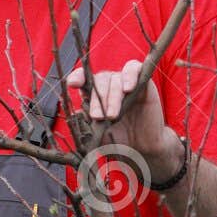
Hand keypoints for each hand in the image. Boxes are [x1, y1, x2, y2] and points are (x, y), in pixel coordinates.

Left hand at [64, 58, 182, 176]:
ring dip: (112, 96)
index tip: (73, 84)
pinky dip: (129, 75)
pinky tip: (127, 89)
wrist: (142, 148)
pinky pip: (134, 68)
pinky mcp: (143, 82)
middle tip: (98, 117)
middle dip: (97, 100)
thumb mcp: (97, 132)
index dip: (77, 77)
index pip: (83, 78)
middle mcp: (108, 85)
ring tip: (113, 115)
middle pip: (99, 81)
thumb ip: (85, 122)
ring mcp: (125, 82)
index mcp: (94, 93)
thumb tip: (74, 112)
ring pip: (115, 78)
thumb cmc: (117, 138)